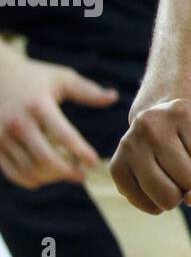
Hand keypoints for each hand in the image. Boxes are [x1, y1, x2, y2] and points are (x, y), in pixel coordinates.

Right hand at [0, 50, 117, 187]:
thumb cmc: (37, 77)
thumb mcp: (62, 78)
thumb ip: (87, 90)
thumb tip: (114, 97)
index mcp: (39, 105)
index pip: (63, 134)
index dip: (81, 151)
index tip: (94, 163)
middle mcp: (19, 123)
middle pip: (45, 158)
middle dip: (67, 171)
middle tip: (83, 175)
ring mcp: (3, 136)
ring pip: (29, 168)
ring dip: (51, 177)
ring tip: (68, 173)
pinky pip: (13, 172)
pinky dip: (31, 179)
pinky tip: (47, 177)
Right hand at [109, 98, 190, 213]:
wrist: (161, 124)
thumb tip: (190, 200)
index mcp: (183, 111)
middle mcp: (152, 124)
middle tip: (188, 163)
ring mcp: (130, 144)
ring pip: (167, 196)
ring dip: (177, 197)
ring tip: (174, 176)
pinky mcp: (116, 165)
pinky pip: (144, 204)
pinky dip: (157, 204)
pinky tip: (157, 183)